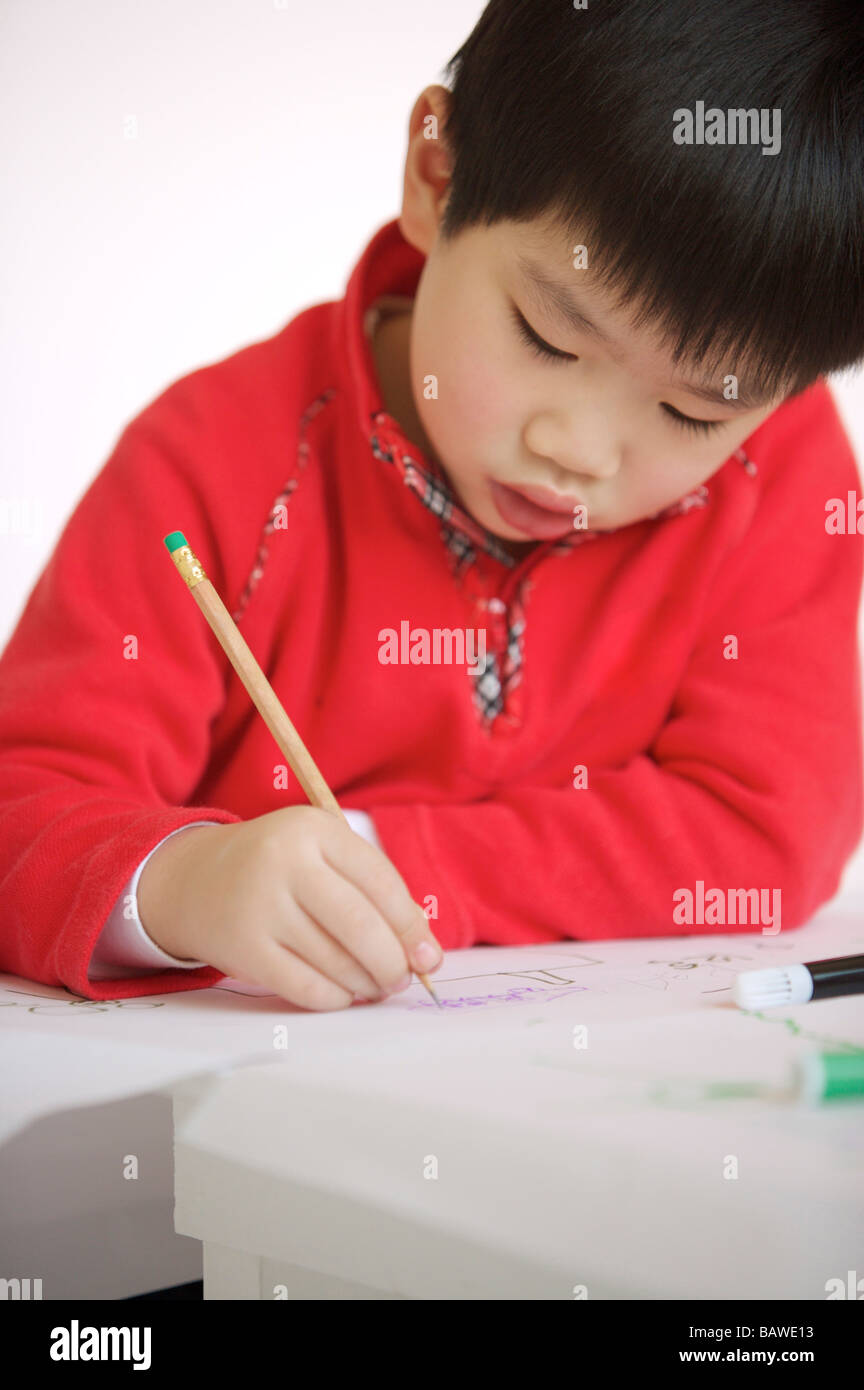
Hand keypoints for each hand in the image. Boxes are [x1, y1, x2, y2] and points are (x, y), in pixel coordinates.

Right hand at [137, 806, 442, 1009]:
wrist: (195, 879)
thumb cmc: (279, 868)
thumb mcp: (321, 854)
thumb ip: (372, 890)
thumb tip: (423, 950)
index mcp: (313, 829)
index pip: (381, 882)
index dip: (412, 926)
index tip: (430, 956)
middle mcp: (285, 862)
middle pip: (360, 925)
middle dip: (393, 962)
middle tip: (403, 979)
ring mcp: (260, 906)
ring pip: (335, 961)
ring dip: (367, 984)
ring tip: (377, 986)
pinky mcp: (243, 948)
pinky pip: (305, 987)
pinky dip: (335, 998)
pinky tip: (344, 994)